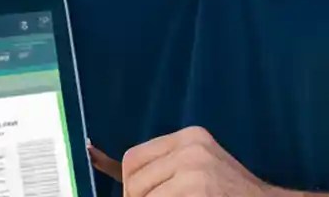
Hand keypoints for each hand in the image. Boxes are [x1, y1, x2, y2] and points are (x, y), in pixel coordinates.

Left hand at [89, 126, 285, 196]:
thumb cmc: (230, 195)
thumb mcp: (198, 170)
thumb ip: (164, 169)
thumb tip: (97, 159)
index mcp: (191, 137)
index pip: (134, 160)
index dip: (130, 188)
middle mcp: (192, 147)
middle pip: (134, 180)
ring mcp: (195, 170)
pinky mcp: (198, 190)